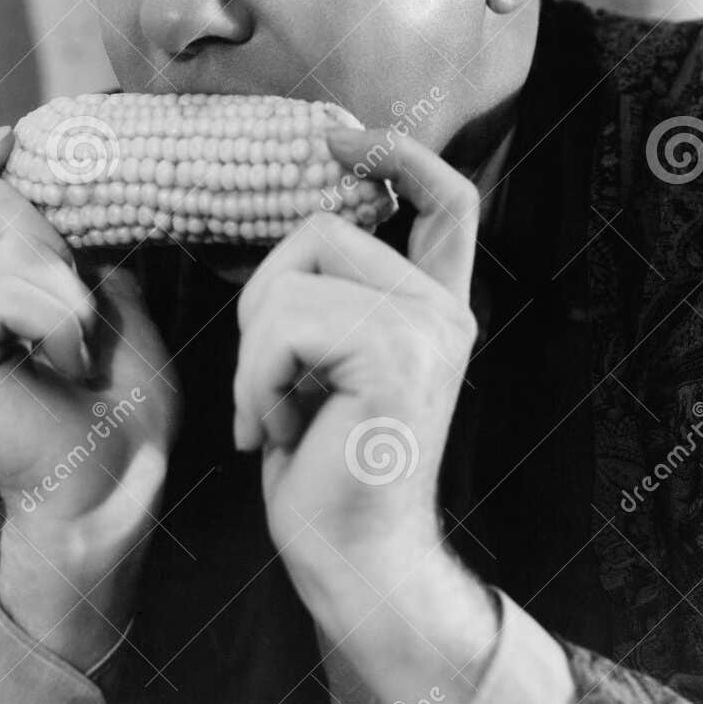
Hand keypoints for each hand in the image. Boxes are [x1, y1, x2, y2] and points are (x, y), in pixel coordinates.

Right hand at [0, 144, 176, 523]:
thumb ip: (84, 247)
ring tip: (81, 351)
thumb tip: (73, 185)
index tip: (12, 139)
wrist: (115, 486)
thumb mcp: (121, 302)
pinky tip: (67, 365)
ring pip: (7, 234)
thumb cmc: (125, 406)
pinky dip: (55, 319)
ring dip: (68, 289)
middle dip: (56, 240)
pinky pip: (4, 288)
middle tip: (84, 315)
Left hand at [232, 127, 480, 611]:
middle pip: (325, 230)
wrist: (355, 565)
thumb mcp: (325, 365)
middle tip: (275, 384)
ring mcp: (424, 331)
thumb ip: (332, 298)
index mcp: (432, 308)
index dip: (398, 154)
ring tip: (279, 413)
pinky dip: (256, 379)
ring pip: (293, 280)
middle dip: (266, 300)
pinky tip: (274, 432)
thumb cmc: (327, 472)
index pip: (446, 200)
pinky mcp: (395, 358)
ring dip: (256, 352)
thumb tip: (291, 228)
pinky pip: (285, 324)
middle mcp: (441, 313)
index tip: (339, 138)